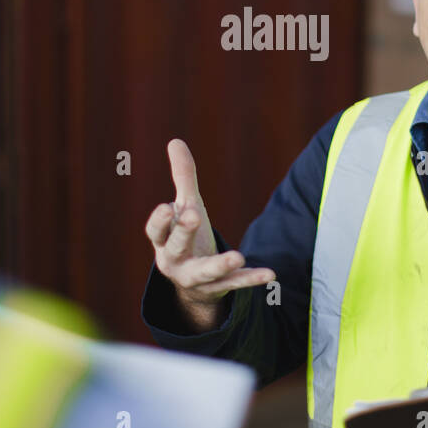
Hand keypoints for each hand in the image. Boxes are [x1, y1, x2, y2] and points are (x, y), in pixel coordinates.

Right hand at [145, 139, 274, 331]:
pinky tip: (270, 274)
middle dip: (183, 233)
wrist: (192, 284)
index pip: (156, 232)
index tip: (168, 207)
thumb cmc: (186, 237)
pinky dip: (252, 279)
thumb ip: (182, 177)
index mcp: (163, 241)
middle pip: (176, 247)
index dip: (160, 221)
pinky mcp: (219, 287)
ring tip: (238, 256)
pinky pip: (235, 283)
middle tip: (193, 216)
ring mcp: (196, 277)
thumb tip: (175, 141)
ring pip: (206, 272)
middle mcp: (174, 261)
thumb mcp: (185, 206)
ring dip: (220, 265)